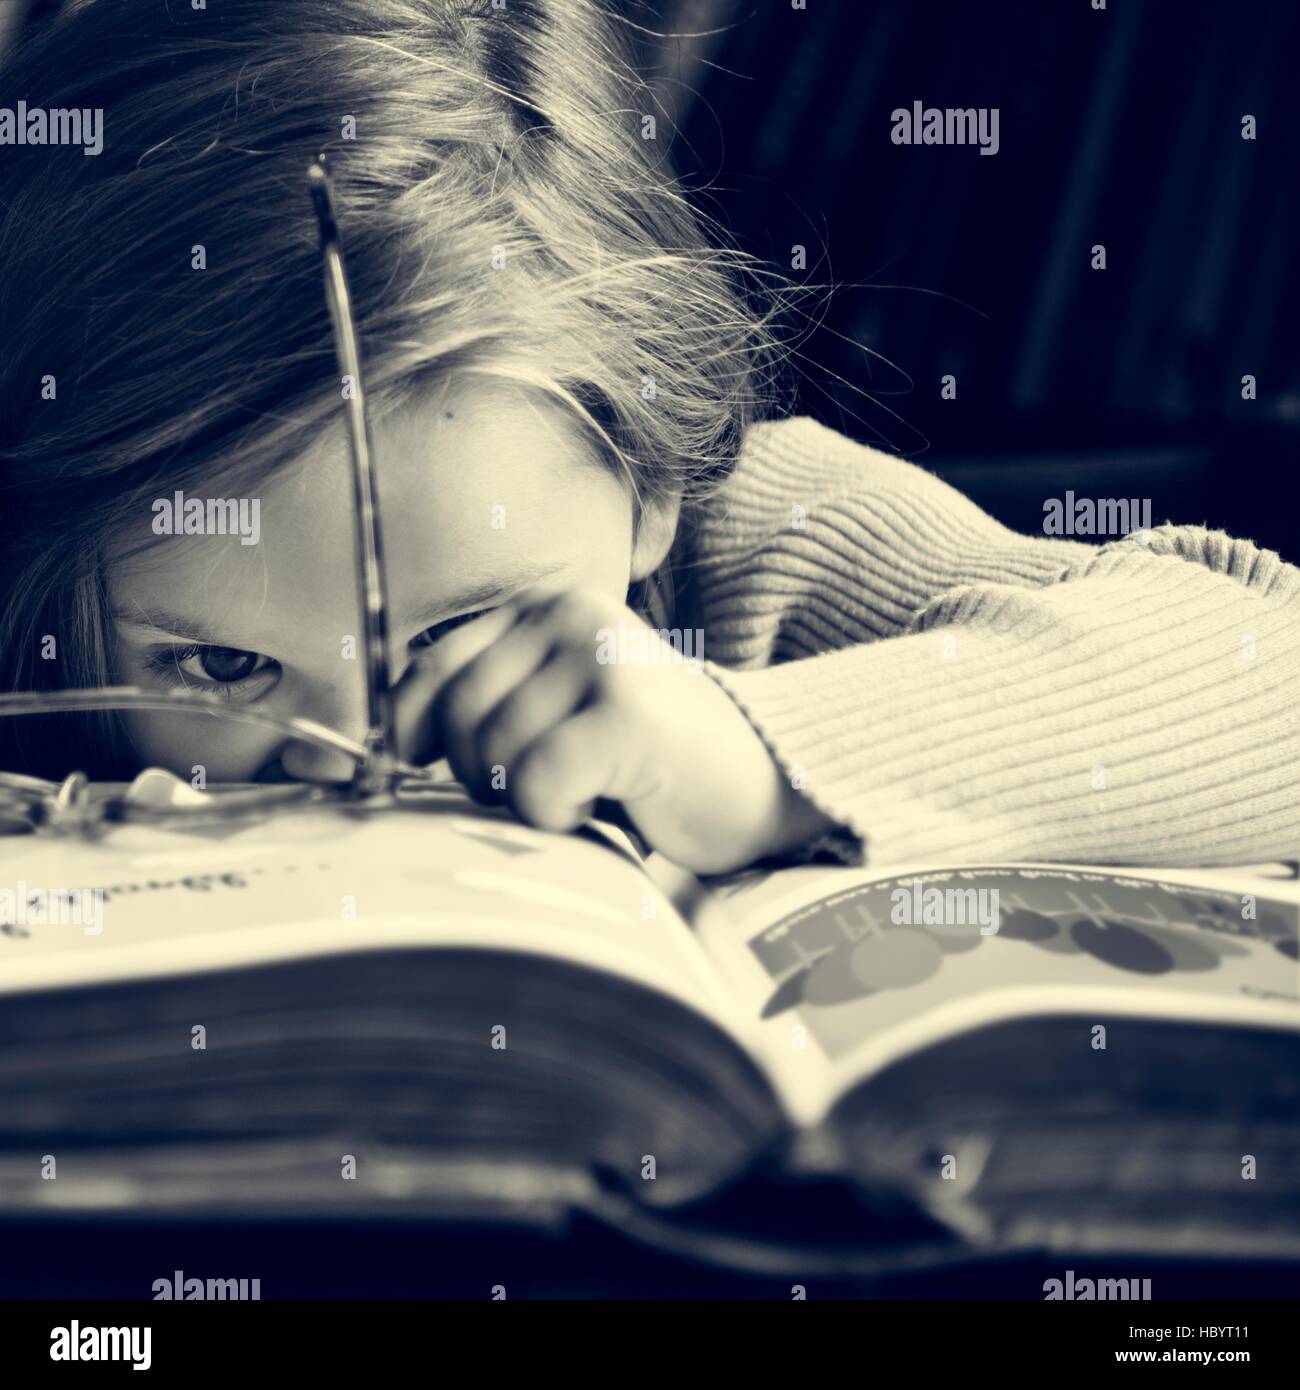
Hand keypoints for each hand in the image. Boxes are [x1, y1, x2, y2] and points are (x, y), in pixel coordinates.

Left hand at [393, 586, 834, 873]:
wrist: (763, 778)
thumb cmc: (651, 757)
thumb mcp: (561, 708)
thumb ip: (492, 702)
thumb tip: (391, 743)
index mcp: (548, 607)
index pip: (434, 665)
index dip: (415, 728)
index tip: (427, 765)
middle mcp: (571, 614)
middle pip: (459, 713)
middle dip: (478, 772)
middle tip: (538, 789)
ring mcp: (602, 658)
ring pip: (493, 750)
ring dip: (524, 797)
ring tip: (581, 791)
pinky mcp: (626, 714)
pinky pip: (536, 780)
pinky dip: (555, 811)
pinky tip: (598, 803)